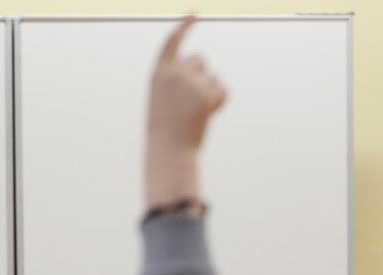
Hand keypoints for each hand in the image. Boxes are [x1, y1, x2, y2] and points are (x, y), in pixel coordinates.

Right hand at [144, 16, 226, 209]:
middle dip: (201, 75)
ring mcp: (191, 82)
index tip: (195, 15)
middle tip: (190, 101)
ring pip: (212, 76)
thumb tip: (203, 72)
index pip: (173, 41)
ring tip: (195, 112)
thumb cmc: (166, 129)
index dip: (184, 27)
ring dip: (209, 91)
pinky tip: (206, 115)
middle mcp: (174, 72)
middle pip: (199, 59)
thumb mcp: (164, 100)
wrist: (169, 150)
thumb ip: (177, 81)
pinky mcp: (207, 94)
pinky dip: (219, 102)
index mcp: (159, 73)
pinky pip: (222, 90)